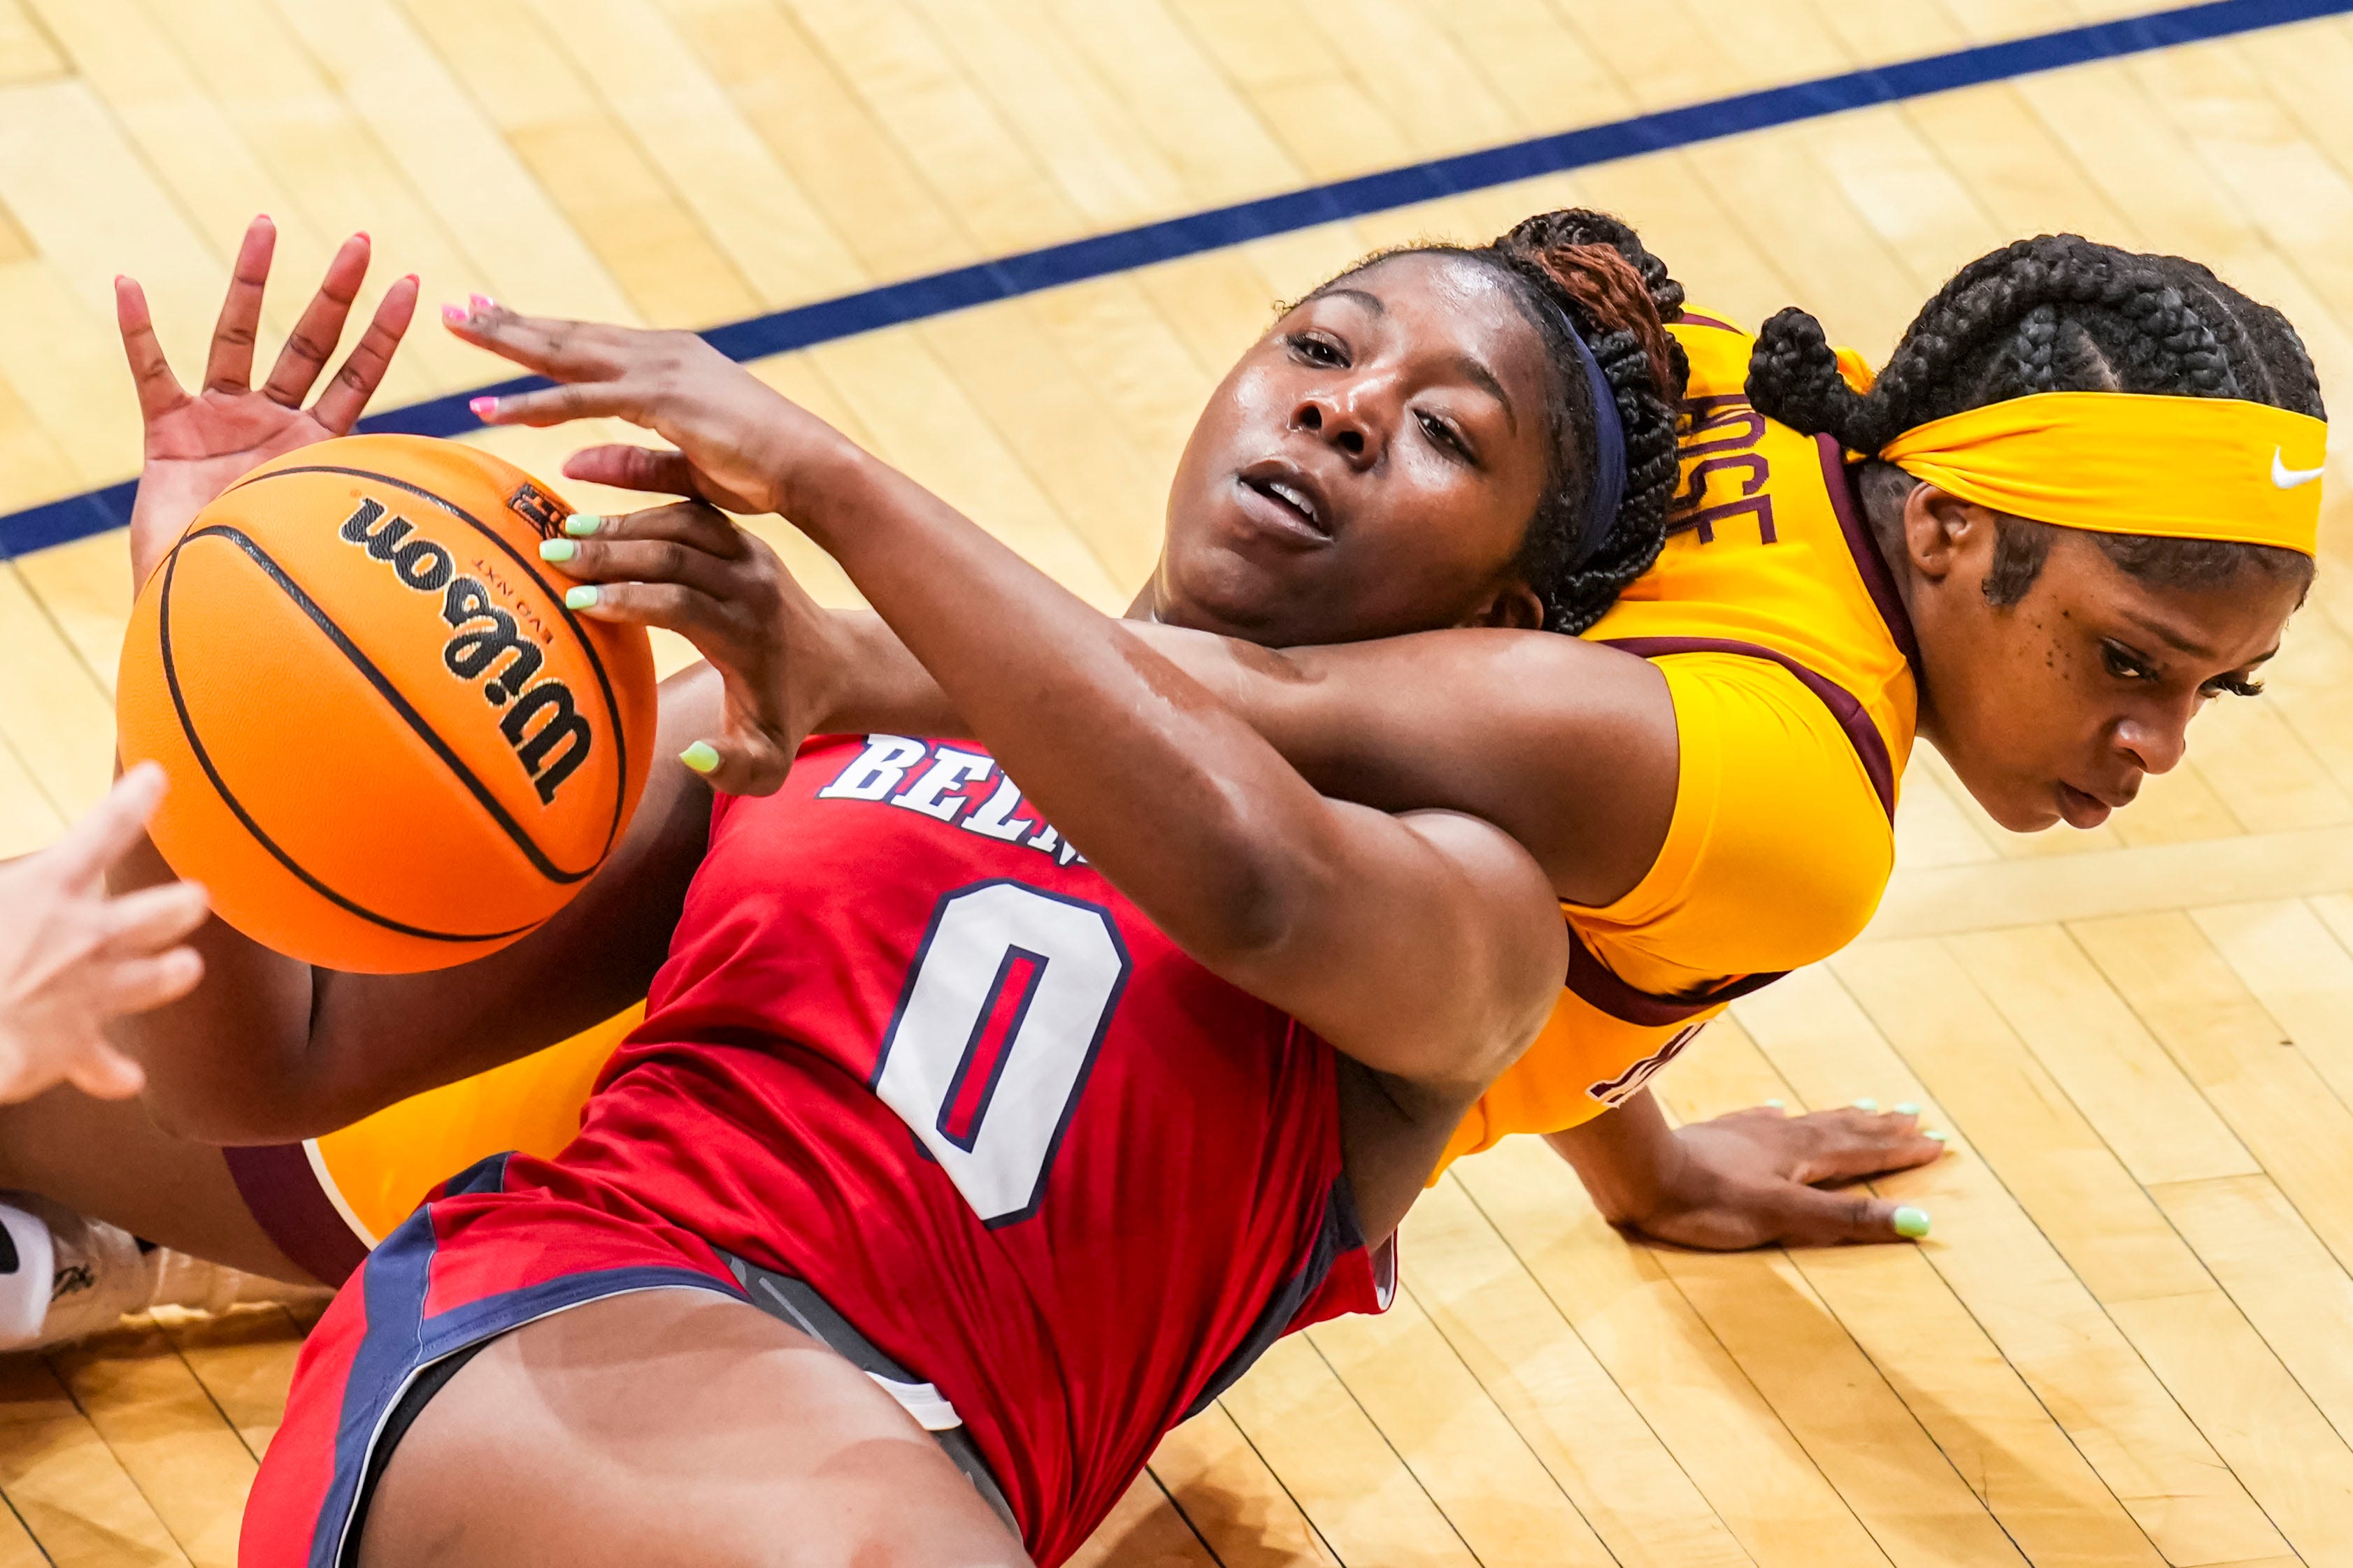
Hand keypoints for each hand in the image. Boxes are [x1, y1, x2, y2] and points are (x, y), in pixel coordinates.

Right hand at [0, 766, 209, 1103]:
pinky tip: (128, 1079)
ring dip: (173, 974)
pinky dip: (114, 1075)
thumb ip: (6, 878)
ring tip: (187, 967)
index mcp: (48, 889)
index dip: (135, 800)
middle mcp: (85, 938)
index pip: (104, 830)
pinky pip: (106, 1068)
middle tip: (195, 898)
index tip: (159, 776)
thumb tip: (14, 870)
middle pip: (164, 912)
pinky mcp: (72, 1048)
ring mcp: (87, 993)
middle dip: (184, 904)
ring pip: (158, 980)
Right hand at [119, 215, 418, 587]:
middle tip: (361, 241)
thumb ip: (377, 524)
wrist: (206, 612)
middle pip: (310, 343)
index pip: (362, 375)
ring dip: (248, 283)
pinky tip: (130, 287)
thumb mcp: (335, 543)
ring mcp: (221, 422)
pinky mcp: (168, 433)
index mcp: (321, 446)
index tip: (415, 285)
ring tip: (264, 226)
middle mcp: (275, 423)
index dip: (386, 332)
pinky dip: (139, 333)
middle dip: (337, 292)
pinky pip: (151, 373)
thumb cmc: (275, 585)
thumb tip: (454, 543)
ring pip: (236, 337)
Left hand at [440, 299, 857, 521]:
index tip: (495, 320)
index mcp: (669, 364)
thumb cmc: (762, 472)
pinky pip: (584, 401)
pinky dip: (536, 404)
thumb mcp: (685, 470)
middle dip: (509, 322)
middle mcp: (661, 354)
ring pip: (568, 354)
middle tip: (456, 308)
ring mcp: (662, 370)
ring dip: (509, 342)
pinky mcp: (662, 399)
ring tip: (457, 329)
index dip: (540, 334)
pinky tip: (495, 408)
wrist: (811, 467)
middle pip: (570, 335)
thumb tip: (568, 461)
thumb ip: (628, 463)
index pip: (591, 344)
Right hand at [541, 504, 839, 794]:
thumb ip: (733, 768)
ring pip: (682, 523)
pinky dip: (645, 512)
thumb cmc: (786, 718)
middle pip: (676, 555)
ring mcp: (750, 555)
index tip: (575, 602)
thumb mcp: (768, 760)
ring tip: (565, 531)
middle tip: (550, 556)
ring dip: (622, 525)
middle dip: (610, 555)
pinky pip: (691, 513)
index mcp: (748, 635)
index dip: (628, 600)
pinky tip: (599, 521)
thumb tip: (690, 754)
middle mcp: (752, 586)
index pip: (683, 604)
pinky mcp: (744, 539)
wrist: (832, 667)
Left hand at [1551, 1091, 1945, 1248]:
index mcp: (1803, 1156)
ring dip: (1841, 1117)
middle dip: (1881, 1126)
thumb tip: (1917, 1221)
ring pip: (1806, 1120)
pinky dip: (1777, 1116)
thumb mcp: (1785, 1216)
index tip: (1937, 1142)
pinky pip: (1759, 1119)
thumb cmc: (1711, 1202)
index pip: (1865, 1150)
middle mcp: (1781, 1136)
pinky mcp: (1717, 1135)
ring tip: (1865, 1107)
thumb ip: (1846, 1217)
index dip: (1901, 1149)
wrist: (1638, 1171)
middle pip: (1842, 1128)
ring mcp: (1748, 1133)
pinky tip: (1774, 1110)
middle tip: (1914, 1115)